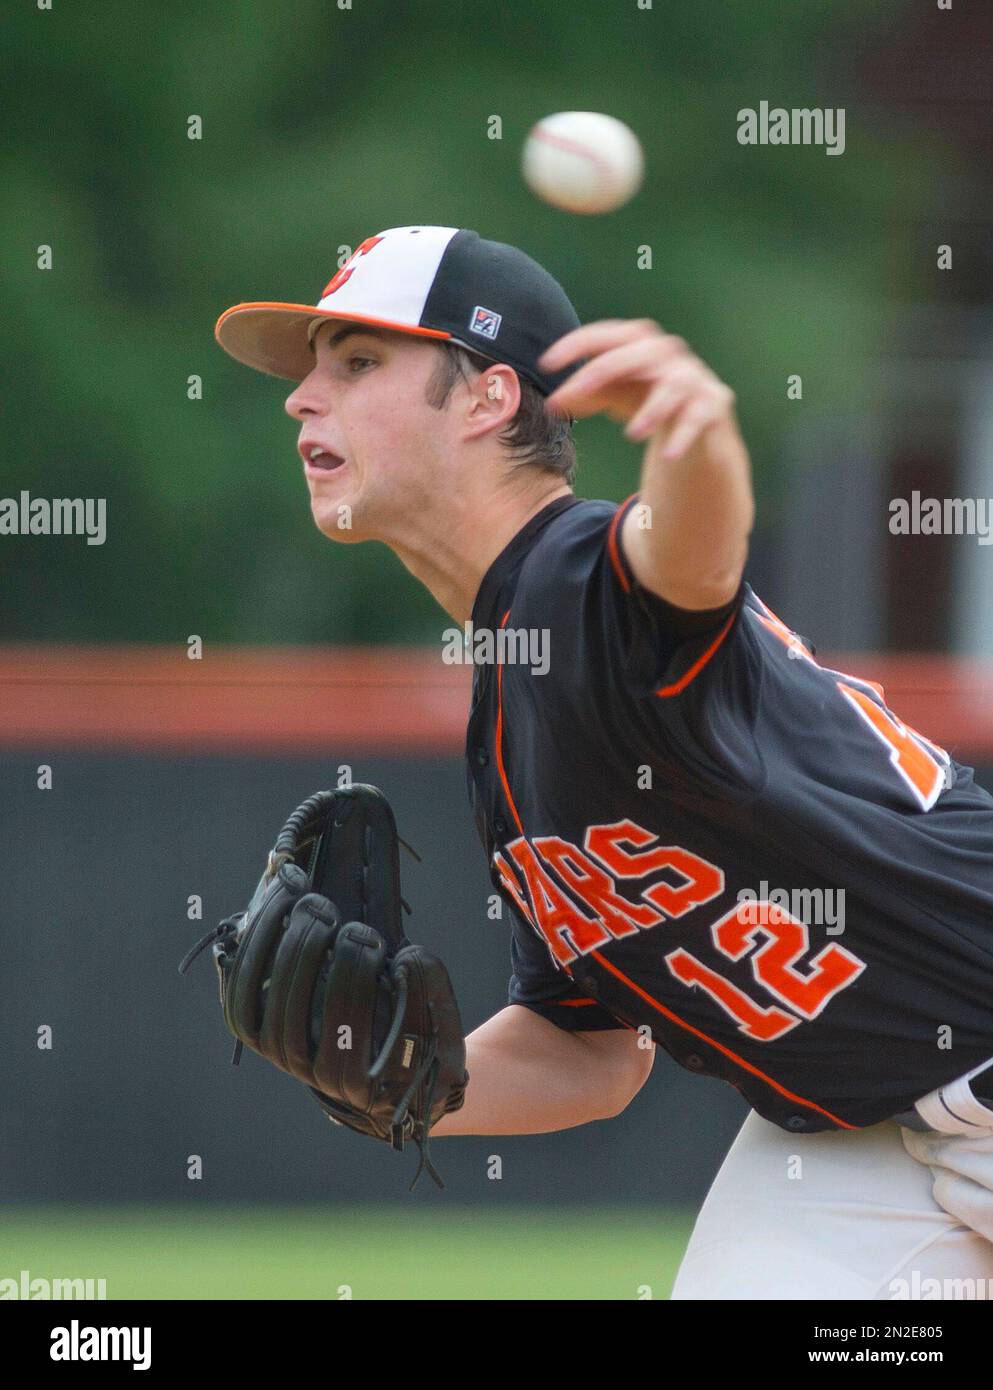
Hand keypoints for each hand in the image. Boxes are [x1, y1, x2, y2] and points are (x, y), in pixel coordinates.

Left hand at [539, 318, 736, 461]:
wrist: (698, 423)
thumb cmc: (647, 398)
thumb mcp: (613, 394)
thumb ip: (584, 395)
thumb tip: (552, 404)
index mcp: (639, 345)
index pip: (607, 334)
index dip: (577, 344)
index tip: (547, 363)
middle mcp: (669, 355)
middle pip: (641, 351)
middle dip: (608, 368)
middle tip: (579, 390)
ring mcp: (694, 378)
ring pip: (675, 385)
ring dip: (653, 409)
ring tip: (633, 434)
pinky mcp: (714, 403)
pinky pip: (699, 418)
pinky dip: (684, 436)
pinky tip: (669, 456)